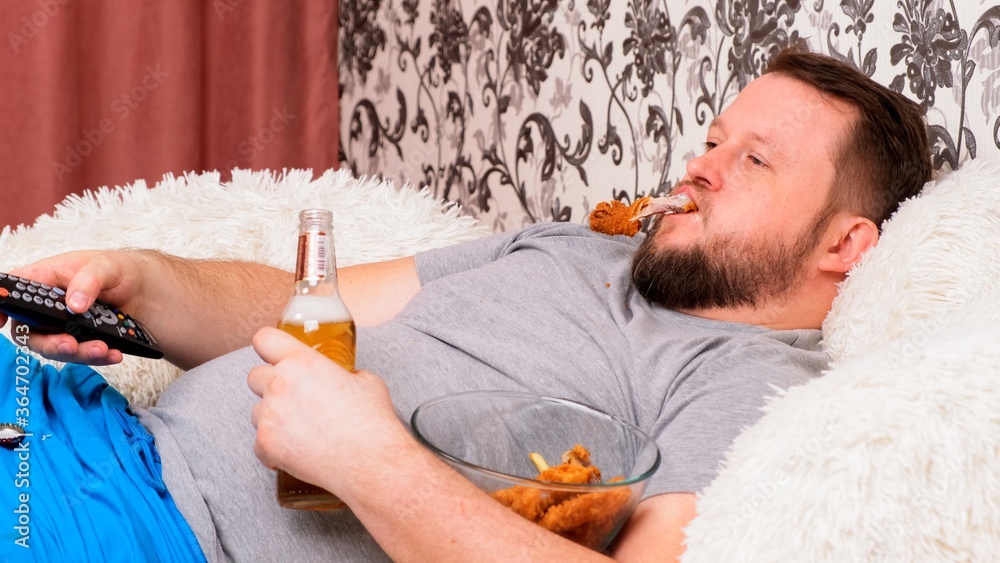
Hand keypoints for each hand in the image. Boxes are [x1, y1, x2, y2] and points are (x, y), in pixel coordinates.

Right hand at [1, 250, 147, 364]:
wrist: (145, 290)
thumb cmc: (118, 270)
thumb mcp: (107, 266)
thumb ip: (89, 280)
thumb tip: (74, 304)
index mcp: (44, 279)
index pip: (11, 291)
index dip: (1, 306)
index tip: (0, 321)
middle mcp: (47, 307)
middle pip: (30, 331)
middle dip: (48, 343)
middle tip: (69, 344)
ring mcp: (63, 326)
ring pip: (57, 347)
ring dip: (78, 352)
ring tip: (102, 349)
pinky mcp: (82, 340)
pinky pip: (83, 355)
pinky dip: (98, 357)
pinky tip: (114, 354)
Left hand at [248, 327, 409, 497]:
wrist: (369, 461)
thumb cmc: (370, 421)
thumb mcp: (366, 381)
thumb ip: (346, 374)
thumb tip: (344, 379)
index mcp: (303, 362)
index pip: (265, 339)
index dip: (268, 346)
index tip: (273, 354)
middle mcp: (280, 384)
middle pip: (254, 376)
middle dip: (269, 384)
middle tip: (291, 397)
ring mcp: (270, 415)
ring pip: (256, 411)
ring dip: (272, 417)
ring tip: (298, 429)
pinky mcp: (266, 444)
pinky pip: (259, 443)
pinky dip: (273, 448)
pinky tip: (294, 451)